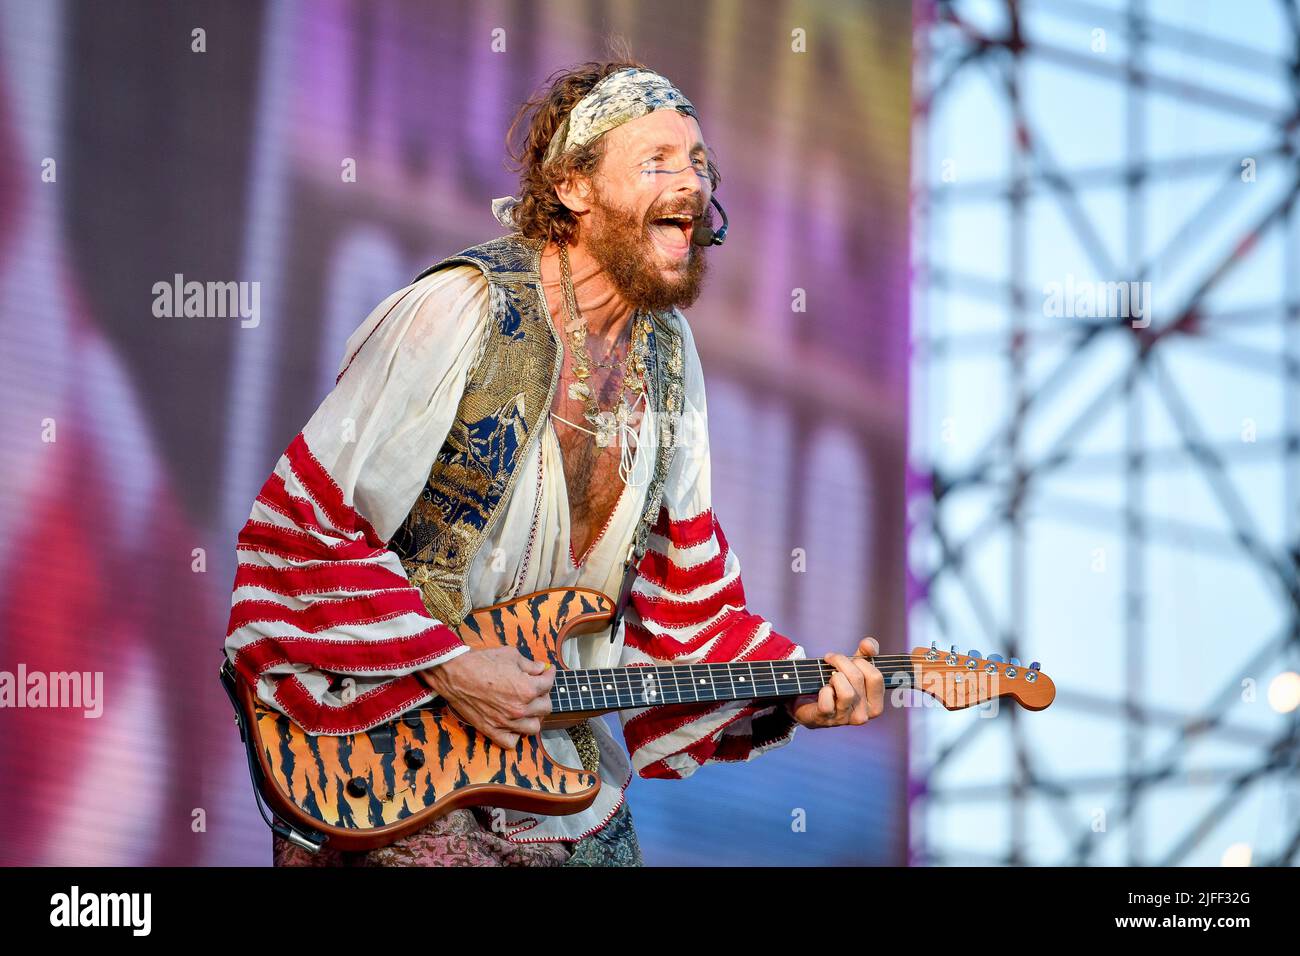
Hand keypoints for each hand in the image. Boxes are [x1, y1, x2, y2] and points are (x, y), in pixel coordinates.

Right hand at [419, 646, 554, 749]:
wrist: (454, 674)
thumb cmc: (481, 661)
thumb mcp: (510, 655)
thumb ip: (530, 664)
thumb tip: (541, 669)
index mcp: (527, 689)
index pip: (548, 684)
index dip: (549, 675)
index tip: (547, 672)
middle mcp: (520, 709)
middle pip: (546, 707)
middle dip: (544, 695)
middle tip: (538, 688)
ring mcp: (506, 722)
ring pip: (533, 728)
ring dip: (534, 717)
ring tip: (529, 708)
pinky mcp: (492, 730)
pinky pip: (512, 741)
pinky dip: (515, 735)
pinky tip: (513, 723)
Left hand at [785, 637, 883, 728]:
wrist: (810, 703)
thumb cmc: (837, 684)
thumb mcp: (854, 668)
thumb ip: (865, 654)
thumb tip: (868, 645)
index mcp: (875, 704)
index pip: (876, 677)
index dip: (860, 661)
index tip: (848, 658)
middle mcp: (863, 715)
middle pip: (858, 678)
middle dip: (841, 662)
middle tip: (831, 660)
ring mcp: (844, 719)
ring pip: (846, 692)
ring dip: (834, 677)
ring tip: (829, 677)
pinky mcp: (825, 719)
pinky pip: (827, 703)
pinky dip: (823, 691)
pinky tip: (822, 690)